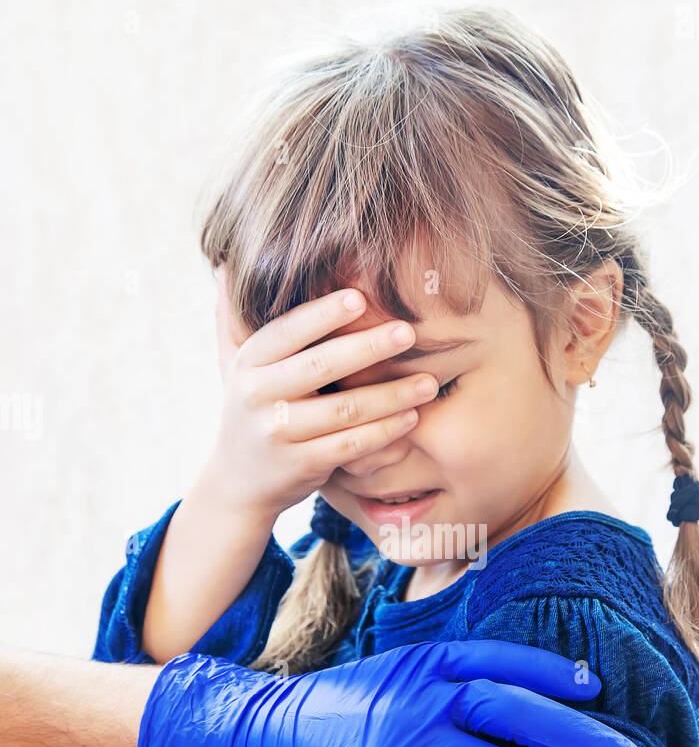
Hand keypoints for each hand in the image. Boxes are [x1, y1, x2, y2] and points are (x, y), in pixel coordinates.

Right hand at [205, 268, 439, 519]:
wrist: (238, 483)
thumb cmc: (253, 411)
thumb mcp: (235, 366)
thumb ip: (236, 320)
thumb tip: (223, 263)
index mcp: (248, 363)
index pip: (287, 331)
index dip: (322, 314)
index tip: (360, 297)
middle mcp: (258, 396)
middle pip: (320, 366)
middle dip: (368, 347)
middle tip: (409, 332)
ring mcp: (279, 434)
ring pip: (345, 409)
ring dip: (391, 394)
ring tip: (428, 381)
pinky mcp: (302, 465)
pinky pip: (352, 445)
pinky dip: (385, 431)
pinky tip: (411, 416)